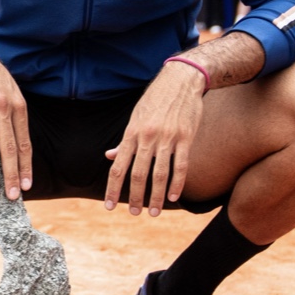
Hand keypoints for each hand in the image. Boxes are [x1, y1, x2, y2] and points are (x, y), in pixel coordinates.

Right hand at [0, 36, 31, 199]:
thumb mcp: (9, 87)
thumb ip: (13, 111)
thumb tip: (16, 139)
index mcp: (17, 104)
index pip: (25, 142)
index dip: (26, 166)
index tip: (27, 185)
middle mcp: (3, 107)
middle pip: (10, 149)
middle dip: (12, 176)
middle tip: (12, 197)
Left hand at [105, 60, 206, 215]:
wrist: (181, 80)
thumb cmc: (155, 100)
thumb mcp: (135, 118)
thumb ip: (125, 141)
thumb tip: (110, 157)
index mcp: (132, 133)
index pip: (118, 167)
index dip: (112, 188)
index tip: (109, 206)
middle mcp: (147, 137)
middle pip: (139, 174)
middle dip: (135, 197)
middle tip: (135, 213)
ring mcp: (167, 137)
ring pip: (160, 174)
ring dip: (155, 197)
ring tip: (152, 212)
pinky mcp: (186, 137)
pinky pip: (181, 165)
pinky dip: (177, 184)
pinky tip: (173, 197)